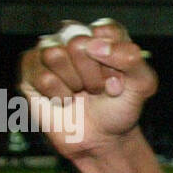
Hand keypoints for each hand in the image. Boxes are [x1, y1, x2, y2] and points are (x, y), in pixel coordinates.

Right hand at [17, 18, 157, 159]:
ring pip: (55, 55)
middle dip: (92, 75)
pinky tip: (64, 99)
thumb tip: (94, 45)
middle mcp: (74, 36)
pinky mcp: (30, 69)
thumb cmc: (120, 108)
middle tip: (96, 88)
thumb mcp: (142, 84)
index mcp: (102, 33)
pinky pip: (42, 77)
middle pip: (77, 42)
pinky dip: (58, 95)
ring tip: (79, 92)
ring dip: (73, 83)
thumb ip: (131, 58)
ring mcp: (49, 50)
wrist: (101, 139)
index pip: (106, 32)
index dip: (114, 63)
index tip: (118, 80)